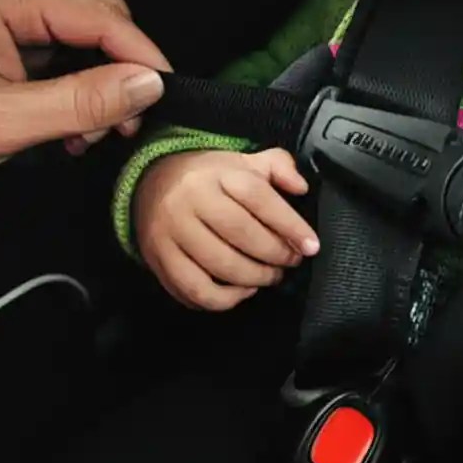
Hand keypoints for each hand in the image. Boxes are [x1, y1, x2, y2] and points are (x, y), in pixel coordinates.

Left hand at [0, 0, 172, 176]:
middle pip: (100, 19)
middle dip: (120, 74)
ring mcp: (3, 8)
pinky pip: (62, 51)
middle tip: (125, 122)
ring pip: (84, 38)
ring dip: (97, 86)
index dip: (141, 57)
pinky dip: (75, 88)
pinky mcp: (3, 32)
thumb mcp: (5, 121)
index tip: (162, 95)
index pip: (102, 15)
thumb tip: (143, 86)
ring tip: (87, 131)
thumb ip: (81, 102)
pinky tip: (69, 123)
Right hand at [135, 148, 319, 310]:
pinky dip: (225, 299)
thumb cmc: (209, 179)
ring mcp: (171, 231)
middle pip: (241, 233)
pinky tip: (241, 290)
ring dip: (255, 278)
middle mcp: (190, 199)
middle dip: (275, 254)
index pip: (258, 198)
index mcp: (217, 174)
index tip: (311, 246)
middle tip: (290, 261)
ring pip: (221, 266)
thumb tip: (301, 187)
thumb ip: (279, 167)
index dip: (290, 225)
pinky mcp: (159, 259)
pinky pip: (196, 290)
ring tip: (269, 276)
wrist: (151, 184)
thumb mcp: (244, 162)